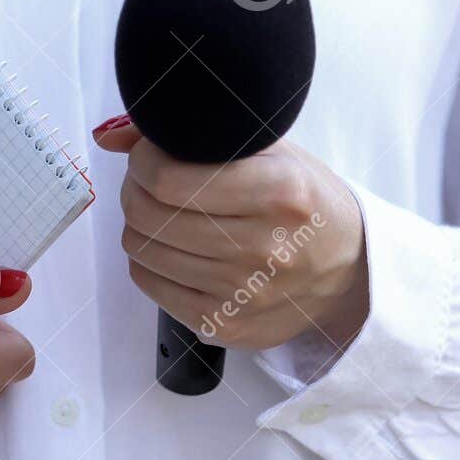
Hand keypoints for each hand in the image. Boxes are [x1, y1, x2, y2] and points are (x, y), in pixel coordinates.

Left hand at [93, 114, 368, 351]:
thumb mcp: (270, 150)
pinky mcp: (223, 326)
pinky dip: (150, 261)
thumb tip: (110, 135)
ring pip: (140, 250)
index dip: (143, 160)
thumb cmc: (306, 202)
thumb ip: (193, 133)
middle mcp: (264, 249)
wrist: (350, 271)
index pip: (168, 179)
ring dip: (141, 224)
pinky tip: (176, 247)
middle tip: (151, 181)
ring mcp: (242, 295)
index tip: (150, 154)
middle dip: (135, 188)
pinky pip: (149, 285)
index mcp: (282, 194)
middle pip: (148, 215)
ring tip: (167, 213)